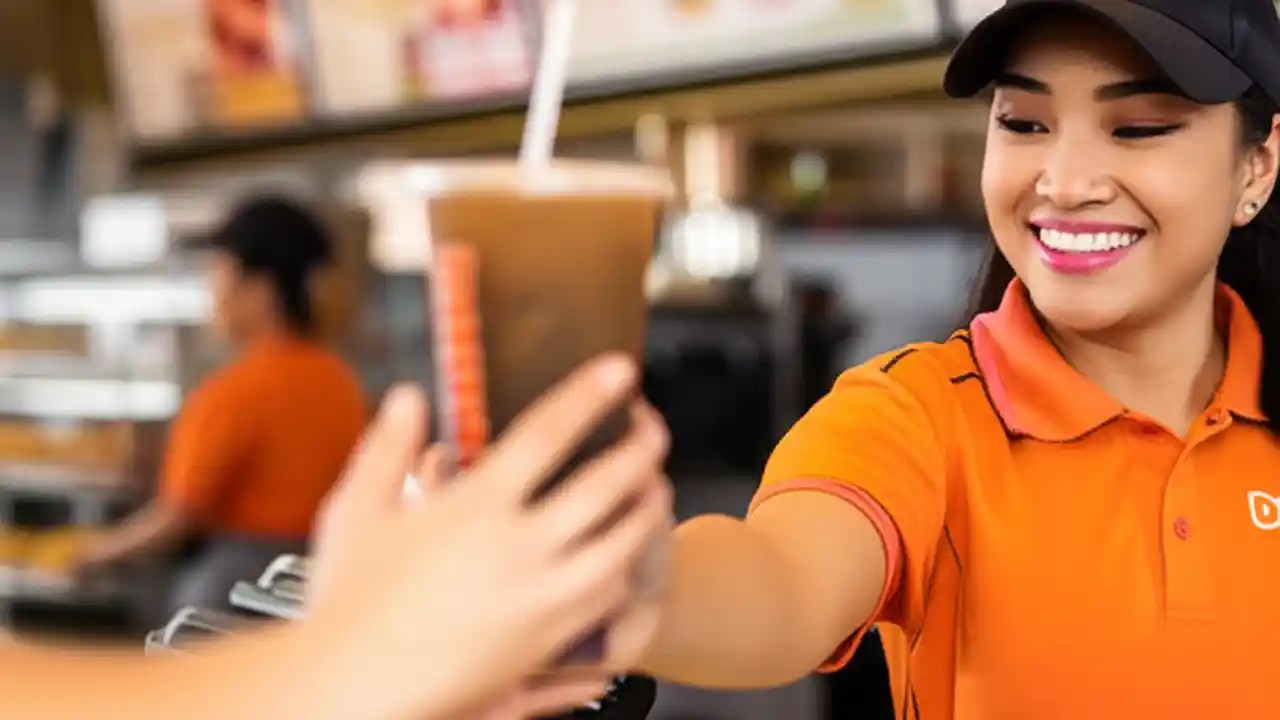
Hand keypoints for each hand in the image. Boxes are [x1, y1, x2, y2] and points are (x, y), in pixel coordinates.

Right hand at [302, 355, 672, 719]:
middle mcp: (518, 550)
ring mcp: (540, 598)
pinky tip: (622, 559)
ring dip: (645, 510)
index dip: (589, 395)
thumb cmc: (348, 605)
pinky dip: (623, 569)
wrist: (355, 693)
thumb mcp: (355, 511)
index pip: (548, 434)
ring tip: (654, 488)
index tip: (619, 373)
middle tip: (654, 428)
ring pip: (620, 544)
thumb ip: (387, 446)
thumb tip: (409, 397)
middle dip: (640, 449)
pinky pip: (605, 598)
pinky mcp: (546, 640)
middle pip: (604, 486)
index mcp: (474, 508)